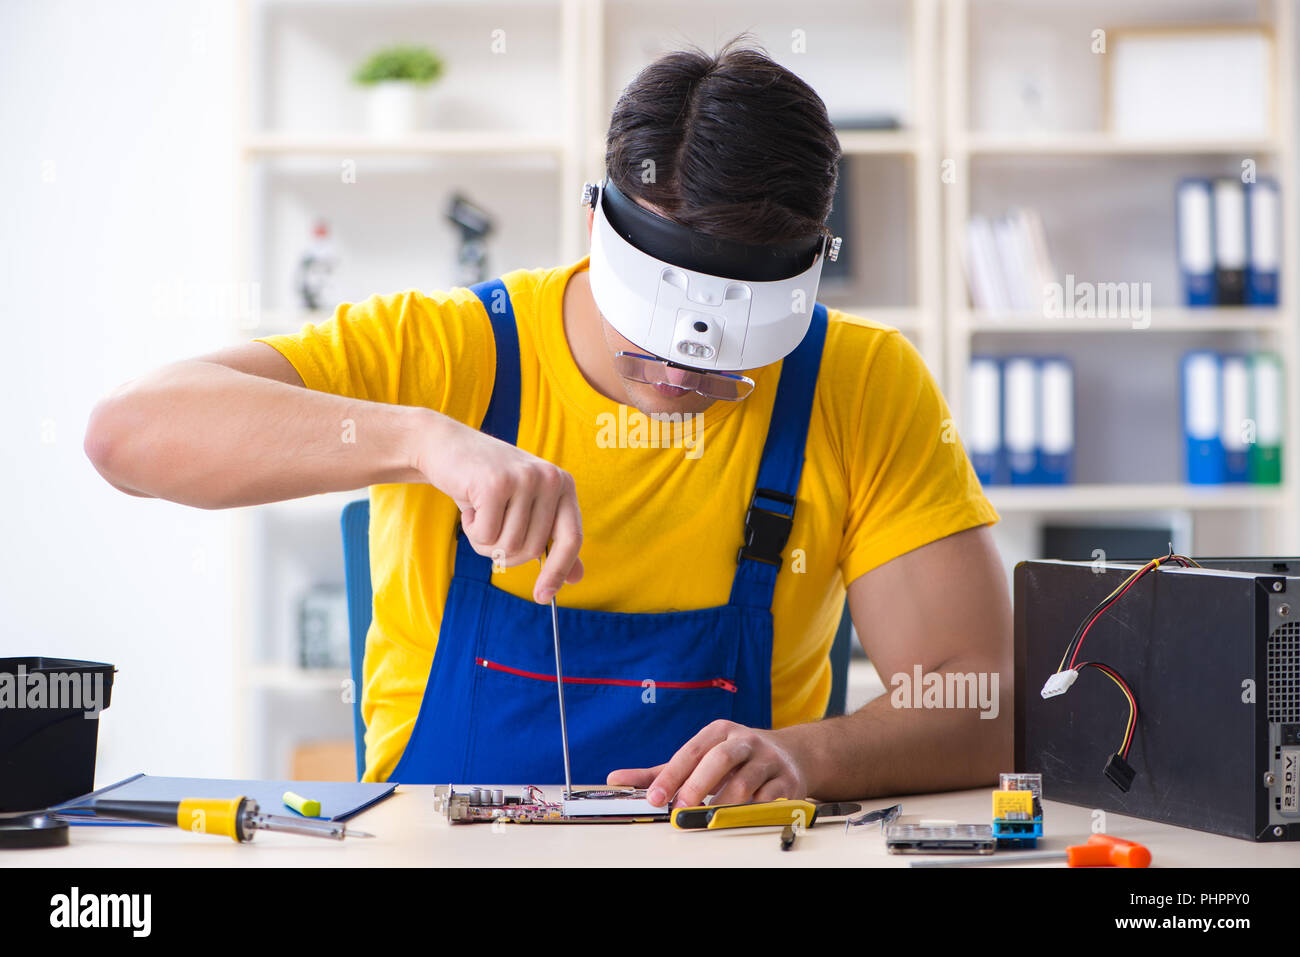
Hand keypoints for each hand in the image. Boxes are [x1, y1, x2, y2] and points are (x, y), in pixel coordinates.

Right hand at [415, 410, 582, 601]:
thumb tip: (576, 577)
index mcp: (563, 484)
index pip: (571, 538)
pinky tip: (469, 504)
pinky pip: (486, 535)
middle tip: (490, 527)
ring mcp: (524, 478)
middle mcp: (550, 478)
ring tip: (479, 511)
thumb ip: (550, 538)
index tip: (543, 597)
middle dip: (504, 550)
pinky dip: (472, 529)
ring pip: (508, 544)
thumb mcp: (524, 508)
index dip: (558, 572)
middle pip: (532, 549)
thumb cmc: (487, 483)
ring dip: (485, 539)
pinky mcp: (496, 483)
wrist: (447, 446)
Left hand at [607, 720, 807, 808]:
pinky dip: (752, 810)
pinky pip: (770, 799)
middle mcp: (744, 741)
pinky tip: (740, 818)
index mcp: (719, 732)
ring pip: (746, 781)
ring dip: (724, 803)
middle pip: (720, 759)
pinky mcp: (788, 781)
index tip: (656, 798)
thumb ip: (660, 772)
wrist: (792, 755)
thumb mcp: (700, 758)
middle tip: (682, 808)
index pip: (691, 750)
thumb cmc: (735, 759)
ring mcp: (768, 760)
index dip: (672, 775)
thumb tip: (615, 779)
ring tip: (708, 818)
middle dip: (698, 785)